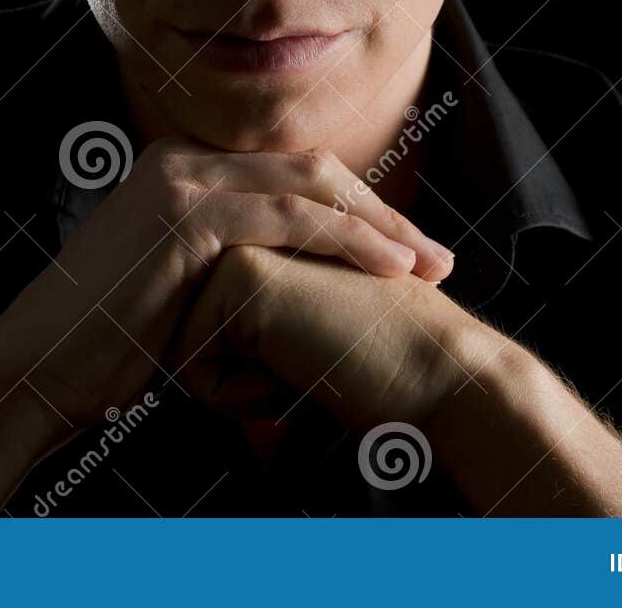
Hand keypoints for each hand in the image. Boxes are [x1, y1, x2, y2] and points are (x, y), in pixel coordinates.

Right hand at [0, 139, 455, 437]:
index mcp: (181, 168)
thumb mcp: (179, 291)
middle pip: (312, 170)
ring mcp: (182, 178)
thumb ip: (229, 268)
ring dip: (380, 225)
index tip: (408, 253)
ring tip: (430, 264)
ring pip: (310, 186)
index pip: (293, 175)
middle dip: (383, 213)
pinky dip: (349, 240)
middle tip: (437, 256)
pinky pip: (290, 217)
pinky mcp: (186, 212)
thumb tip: (290, 289)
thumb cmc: (105, 348)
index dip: (358, 210)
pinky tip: (390, 268)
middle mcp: (182, 158)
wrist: (38, 370)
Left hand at [167, 246, 621, 516]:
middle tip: (317, 359)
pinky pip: (193, 366)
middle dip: (236, 377)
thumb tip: (183, 350)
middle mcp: (248, 227)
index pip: (200, 331)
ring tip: (311, 360)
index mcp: (260, 234)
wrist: (441, 371)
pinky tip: (302, 368)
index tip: (313, 356)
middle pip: (183, 336)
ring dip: (240, 385)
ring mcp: (243, 240)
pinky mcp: (241, 272)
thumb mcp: (297, 330)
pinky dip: (239, 394)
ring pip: (180, 349)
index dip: (247, 372)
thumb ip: (245, 320)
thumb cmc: (374, 365)